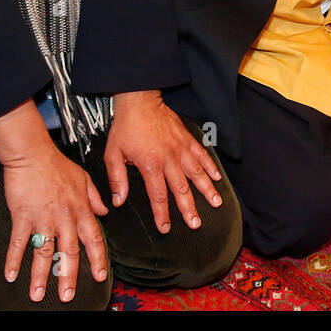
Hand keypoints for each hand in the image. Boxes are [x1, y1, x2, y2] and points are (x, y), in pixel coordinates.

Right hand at [0, 142, 108, 302]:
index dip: (97, 259)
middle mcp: (64, 217)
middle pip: (69, 252)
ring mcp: (43, 218)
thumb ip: (94, 198)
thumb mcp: (84, 179)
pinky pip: (18, 243)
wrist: (33, 154)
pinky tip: (10, 275)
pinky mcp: (23, 217)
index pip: (93, 239)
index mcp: (80, 209)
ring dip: (39, 276)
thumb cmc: (57, 165)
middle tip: (66, 296)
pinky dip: (13, 259)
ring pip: (43, 252)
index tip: (100, 277)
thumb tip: (104, 212)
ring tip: (36, 295)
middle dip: (68, 276)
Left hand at [105, 91, 223, 233]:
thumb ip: (117, 180)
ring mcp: (181, 148)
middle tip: (196, 224)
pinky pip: (202, 155)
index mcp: (150, 165)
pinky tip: (218, 177)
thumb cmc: (125, 127)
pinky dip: (210, 166)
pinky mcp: (188, 139)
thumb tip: (118, 201)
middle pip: (182, 189)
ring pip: (197, 173)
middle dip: (190, 208)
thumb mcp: (113, 154)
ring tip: (216, 203)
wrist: (140, 101)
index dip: (163, 214)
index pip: (158, 196)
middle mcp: (169, 159)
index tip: (166, 228)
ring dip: (207, 190)